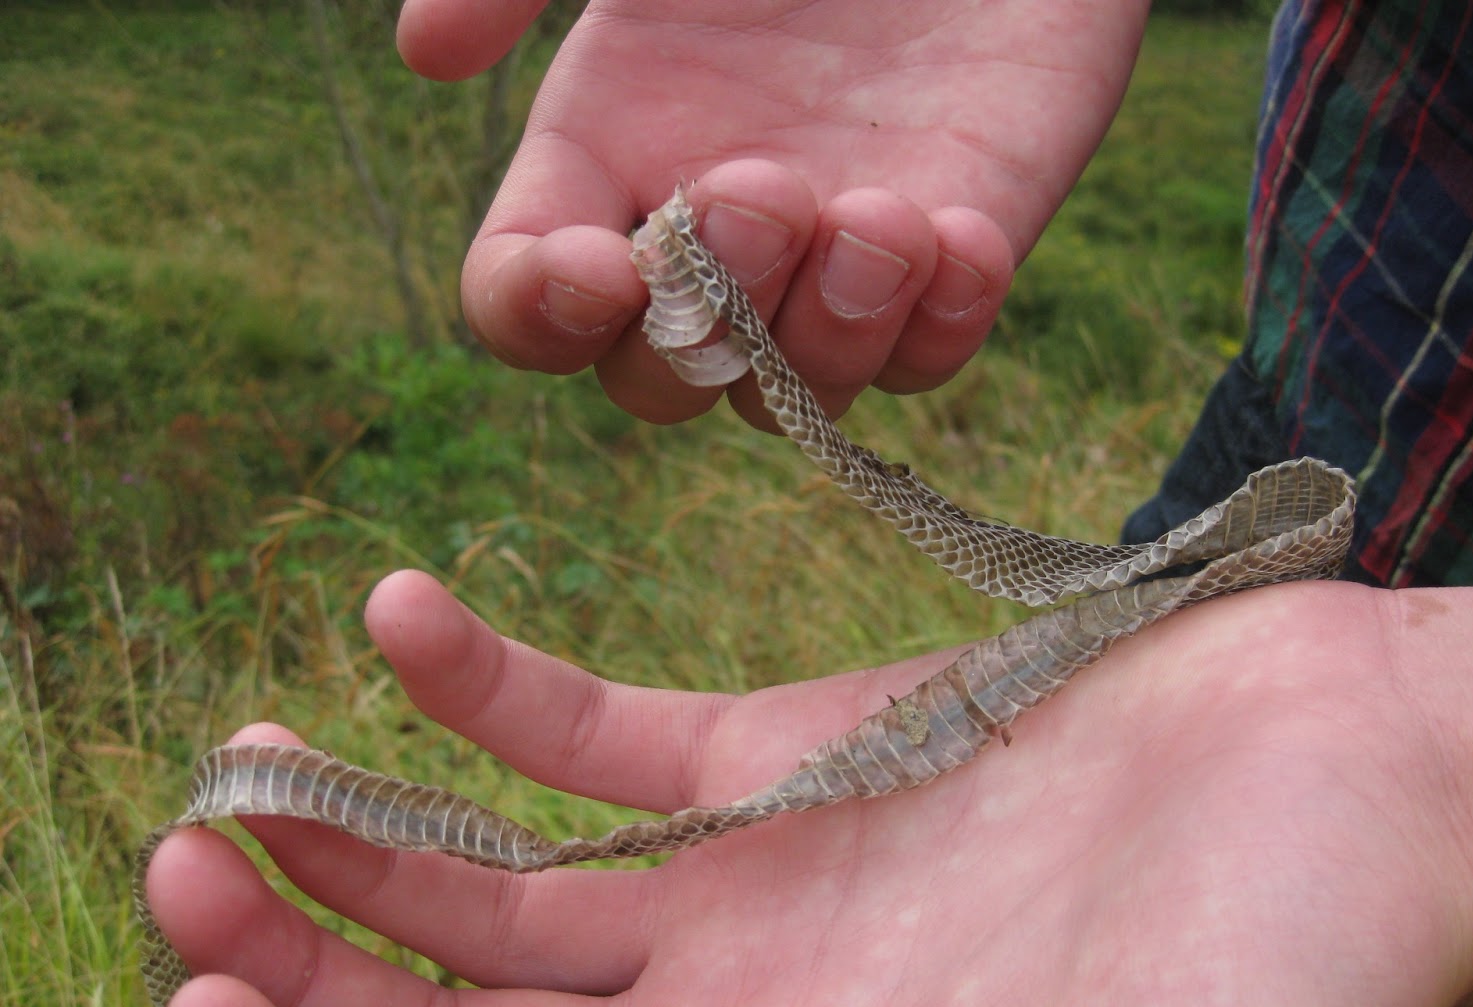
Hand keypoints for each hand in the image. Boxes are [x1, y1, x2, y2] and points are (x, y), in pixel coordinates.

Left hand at [147, 568, 1472, 1006]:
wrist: (1358, 795)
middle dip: (296, 982)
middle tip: (178, 873)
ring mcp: (742, 911)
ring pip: (492, 903)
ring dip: (354, 843)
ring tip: (233, 770)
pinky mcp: (778, 772)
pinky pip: (594, 744)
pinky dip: (489, 689)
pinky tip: (397, 615)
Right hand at [394, 0, 1149, 422]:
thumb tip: (426, 54)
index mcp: (607, 163)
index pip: (525, 306)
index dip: (537, 316)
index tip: (596, 264)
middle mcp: (711, 243)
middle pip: (659, 383)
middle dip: (702, 322)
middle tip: (763, 184)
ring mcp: (827, 270)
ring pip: (792, 401)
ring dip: (828, 337)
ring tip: (881, 216)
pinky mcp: (942, 270)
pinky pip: (925, 368)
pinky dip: (939, 327)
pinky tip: (961, 232)